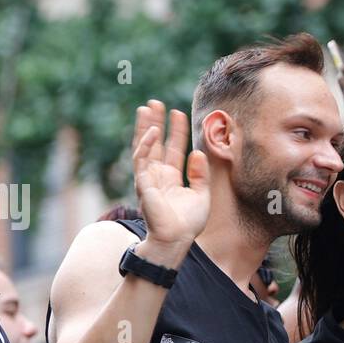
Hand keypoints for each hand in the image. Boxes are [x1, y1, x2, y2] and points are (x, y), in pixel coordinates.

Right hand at [130, 100, 209, 266]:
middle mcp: (157, 175)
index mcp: (171, 178)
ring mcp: (148, 178)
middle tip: (154, 102)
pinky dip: (146, 145)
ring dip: (145, 127)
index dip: (175, 131)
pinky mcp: (143, 183)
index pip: (173, 148)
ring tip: (146, 107)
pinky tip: (152, 131)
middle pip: (154, 143)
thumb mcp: (201, 194)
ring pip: (144, 147)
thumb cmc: (187, 223)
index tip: (177, 112)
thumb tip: (197, 153)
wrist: (176, 240)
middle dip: (154, 123)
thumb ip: (200, 173)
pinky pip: (142, 160)